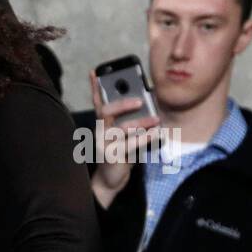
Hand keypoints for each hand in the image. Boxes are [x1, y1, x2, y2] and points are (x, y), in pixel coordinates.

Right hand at [88, 70, 160, 206]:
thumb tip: (144, 102)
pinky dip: (145, 138)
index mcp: (102, 124)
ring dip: (141, 122)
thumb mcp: (123, 134)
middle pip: (105, 112)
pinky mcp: (112, 156)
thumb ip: (128, 119)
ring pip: (121, 128)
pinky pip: (129, 144)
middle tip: (140, 100)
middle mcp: (99, 132)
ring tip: (157, 119)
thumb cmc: (120, 153)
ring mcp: (104, 144)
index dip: (94, 87)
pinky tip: (156, 134)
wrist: (111, 179)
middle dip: (122, 103)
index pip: (98, 103)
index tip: (95, 72)